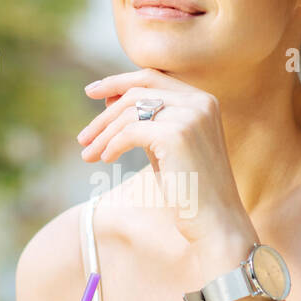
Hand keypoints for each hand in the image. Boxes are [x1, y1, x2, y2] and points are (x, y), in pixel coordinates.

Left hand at [76, 68, 253, 246]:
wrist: (217, 223)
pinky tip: (106, 159)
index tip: (91, 91)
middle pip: (136, 93)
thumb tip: (109, 99)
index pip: (151, 77)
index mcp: (202, 100)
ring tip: (88, 154)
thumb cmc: (191, 190)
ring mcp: (190, 116)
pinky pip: (130, 132)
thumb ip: (146, 121)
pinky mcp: (177, 135)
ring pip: (130, 113)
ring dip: (102, 135)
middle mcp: (199, 102)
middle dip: (104, 115)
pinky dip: (112, 145)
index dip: (118, 82)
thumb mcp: (167, 147)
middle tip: (82, 137)